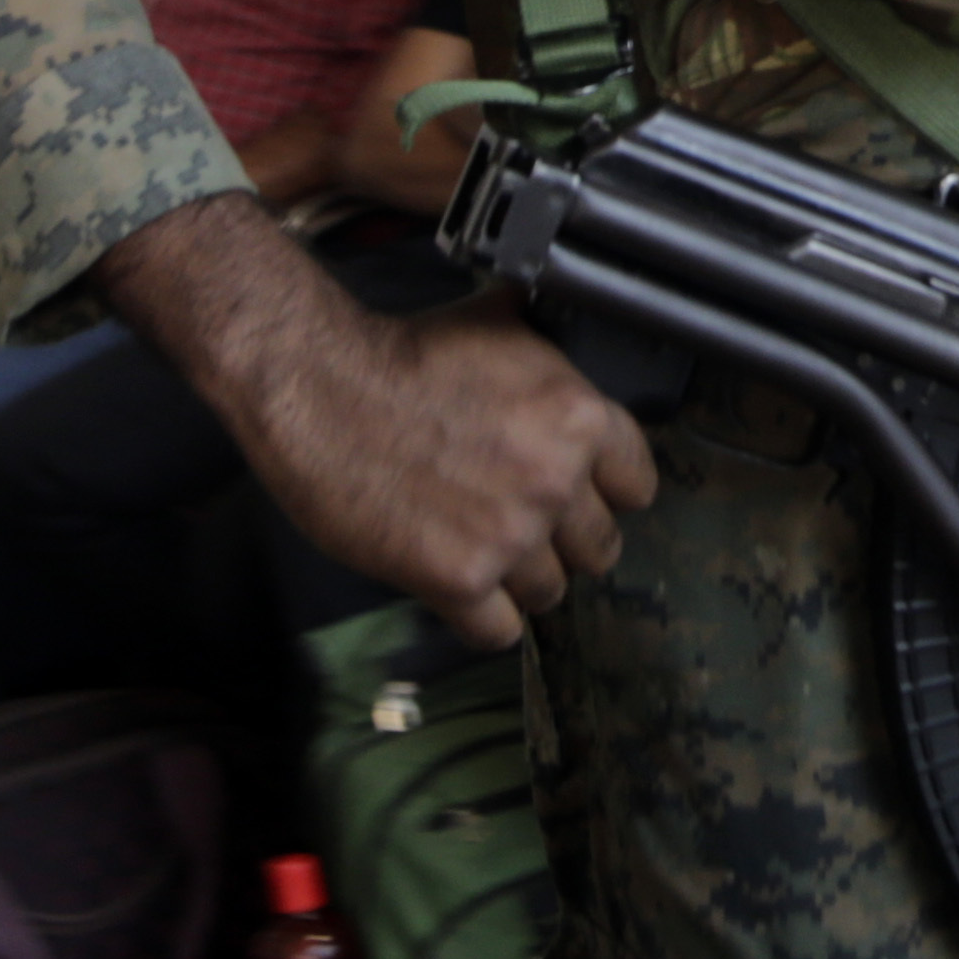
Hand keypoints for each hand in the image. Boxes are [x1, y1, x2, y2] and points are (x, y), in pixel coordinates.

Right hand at [111, 196, 653, 650]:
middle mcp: (555, 481)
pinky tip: (461, 588)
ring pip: (550, 592)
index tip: (581, 495)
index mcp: (579, 418)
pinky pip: (500, 630)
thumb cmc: (401, 355)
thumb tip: (575, 331)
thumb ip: (552, 354)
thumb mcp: (500, 327)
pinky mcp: (456, 580)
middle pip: (599, 547)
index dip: (605, 491)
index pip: (637, 485)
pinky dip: (482, 617)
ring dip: (521, 579)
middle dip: (564, 540)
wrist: (321, 389)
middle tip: (524, 524)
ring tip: (484, 551)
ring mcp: (509, 536)